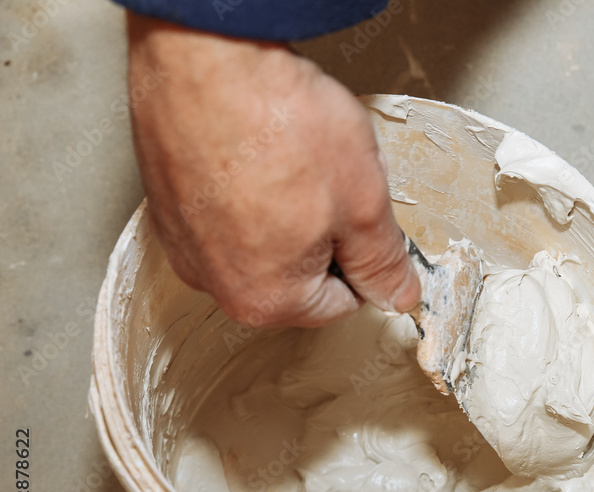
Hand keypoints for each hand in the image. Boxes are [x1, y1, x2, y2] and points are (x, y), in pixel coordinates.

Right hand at [125, 12, 419, 326]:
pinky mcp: (163, 201)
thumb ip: (383, 262)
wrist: (205, 53)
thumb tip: (398, 294)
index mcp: (265, 299)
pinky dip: (245, 189)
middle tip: (330, 184)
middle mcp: (213, 281)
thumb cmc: (277, 122)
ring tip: (293, 161)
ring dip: (284, 211)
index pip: (340, 303)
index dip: (364, 259)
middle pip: (296, 278)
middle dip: (323, 236)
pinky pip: (223, 212)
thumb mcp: (363, 203)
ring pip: (260, 242)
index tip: (364, 220)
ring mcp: (181, 240)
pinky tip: (258, 151)